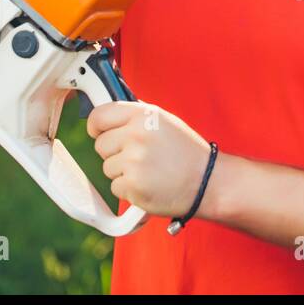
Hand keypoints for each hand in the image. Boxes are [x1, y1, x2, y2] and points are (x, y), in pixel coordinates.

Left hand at [87, 101, 213, 218]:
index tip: (98, 133)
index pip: (99, 116)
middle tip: (137, 157)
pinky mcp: (133, 186)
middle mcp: (136, 135)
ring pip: (107, 168)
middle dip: (114, 152)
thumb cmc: (187, 152)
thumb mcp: (164, 121)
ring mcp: (133, 161)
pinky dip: (129, 190)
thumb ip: (135, 116)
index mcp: (142, 114)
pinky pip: (116, 188)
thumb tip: (109, 116)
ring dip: (122, 173)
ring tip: (148, 171)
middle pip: (101, 145)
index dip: (96, 126)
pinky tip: (149, 184)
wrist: (207, 181)